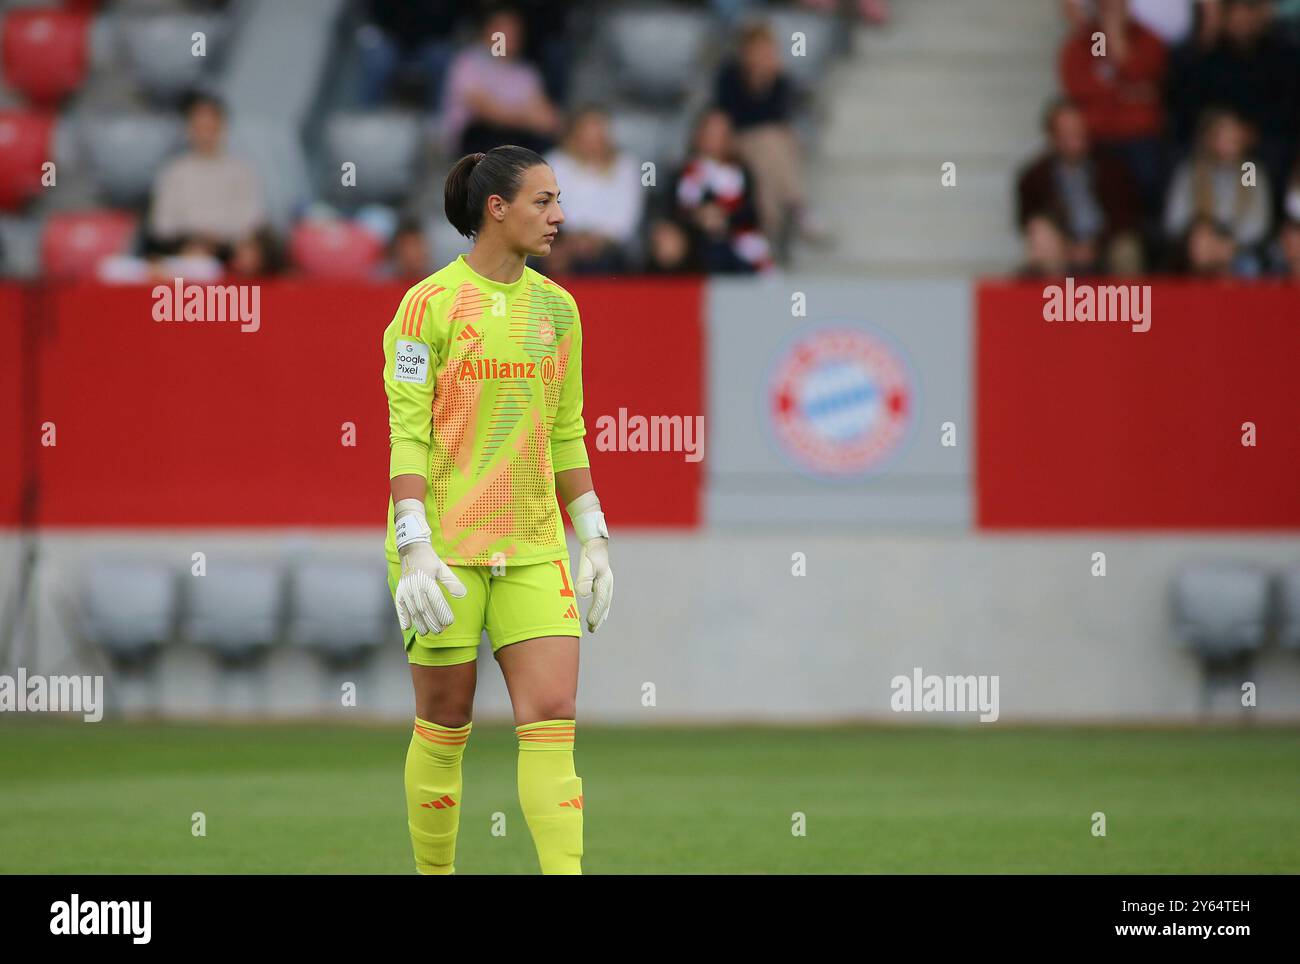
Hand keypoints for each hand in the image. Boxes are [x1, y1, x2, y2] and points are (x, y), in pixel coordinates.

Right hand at [393, 498, 466, 635]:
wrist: (411, 550)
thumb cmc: (430, 561)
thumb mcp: (443, 568)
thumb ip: (452, 582)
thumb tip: (462, 594)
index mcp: (427, 580)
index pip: (436, 601)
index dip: (442, 613)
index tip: (449, 622)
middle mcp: (415, 586)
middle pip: (425, 609)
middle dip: (432, 622)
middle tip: (440, 631)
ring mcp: (406, 590)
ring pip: (413, 610)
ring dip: (420, 623)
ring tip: (427, 632)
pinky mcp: (400, 592)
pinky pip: (400, 607)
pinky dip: (403, 617)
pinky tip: (407, 627)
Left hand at [575, 536, 612, 632]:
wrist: (596, 544)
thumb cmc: (590, 554)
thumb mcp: (586, 565)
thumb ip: (584, 580)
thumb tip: (582, 595)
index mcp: (605, 582)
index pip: (600, 601)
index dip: (595, 613)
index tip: (589, 623)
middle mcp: (608, 585)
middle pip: (604, 606)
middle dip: (598, 618)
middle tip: (591, 630)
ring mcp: (607, 584)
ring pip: (605, 604)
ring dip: (600, 615)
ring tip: (594, 626)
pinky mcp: (604, 583)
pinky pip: (603, 600)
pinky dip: (601, 609)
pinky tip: (598, 614)